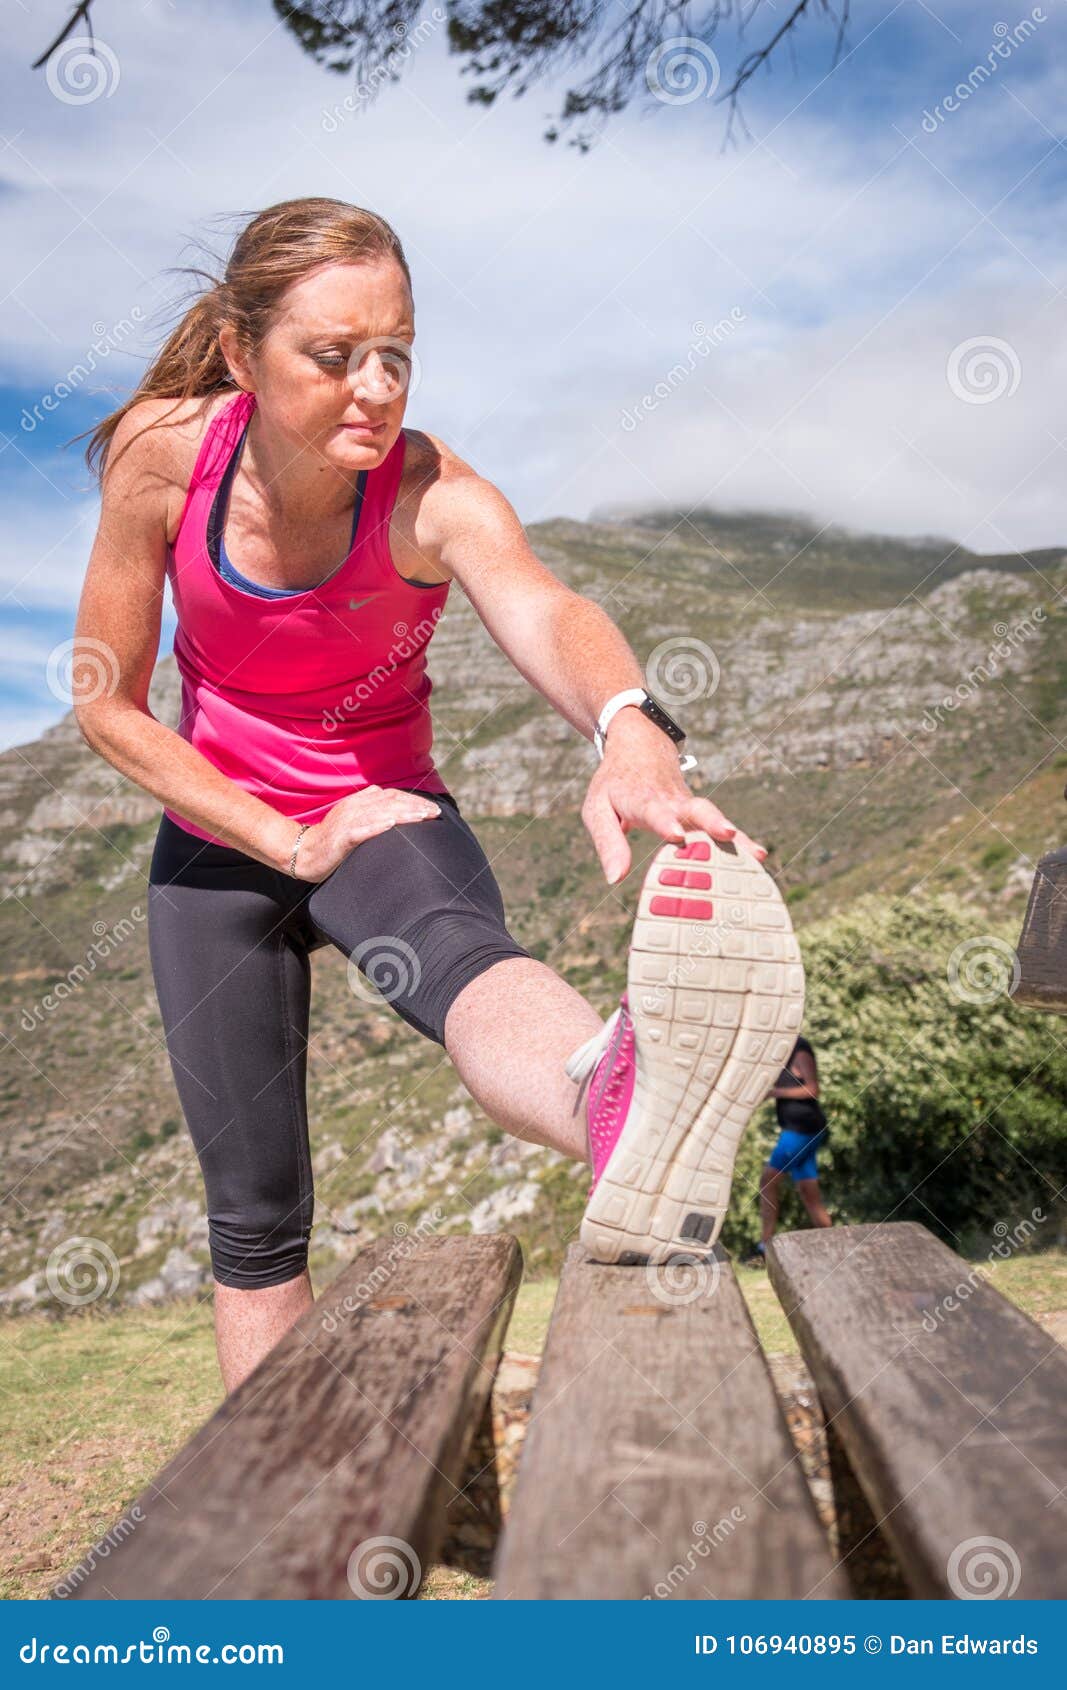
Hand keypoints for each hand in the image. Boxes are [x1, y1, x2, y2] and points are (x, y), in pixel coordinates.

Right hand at [288, 785, 441, 881]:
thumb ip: (372, 813)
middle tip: (436, 813)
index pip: (392, 796)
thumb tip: (396, 813)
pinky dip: (376, 825)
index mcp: (359, 802)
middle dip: (415, 806)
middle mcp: (355, 807)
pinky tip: (391, 824)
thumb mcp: (354, 821)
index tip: (433, 809)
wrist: (303, 852)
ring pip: (379, 813)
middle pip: (390, 802)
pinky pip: (360, 829)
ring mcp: (347, 821)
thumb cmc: (332, 841)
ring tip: (422, 816)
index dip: (413, 800)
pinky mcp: (341, 837)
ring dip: (403, 814)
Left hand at [580, 709, 767, 884]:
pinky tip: (757, 857)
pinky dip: (739, 841)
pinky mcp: (699, 814)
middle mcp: (672, 801)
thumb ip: (608, 842)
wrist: (638, 746)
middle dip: (712, 822)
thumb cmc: (614, 784)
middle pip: (696, 809)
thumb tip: (615, 878)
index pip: (655, 809)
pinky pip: (719, 828)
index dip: (665, 821)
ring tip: (757, 855)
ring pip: (714, 818)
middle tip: (728, 833)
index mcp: (643, 798)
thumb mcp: (598, 809)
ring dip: (734, 836)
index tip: (675, 834)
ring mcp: (690, 806)